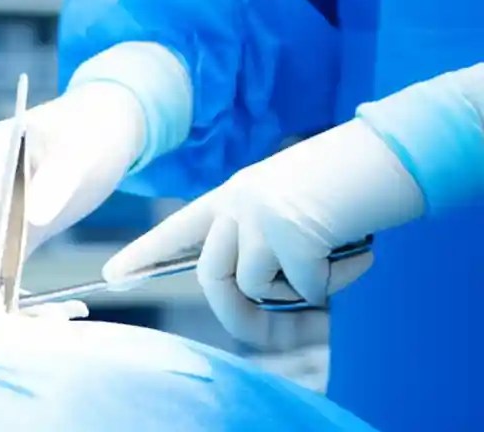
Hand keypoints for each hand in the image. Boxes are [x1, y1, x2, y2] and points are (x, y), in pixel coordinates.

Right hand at [0, 81, 147, 308]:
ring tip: (56, 318)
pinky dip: (26, 289)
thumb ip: (58, 181)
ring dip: (13, 294)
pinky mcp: (14, 226)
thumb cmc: (94, 131)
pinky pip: (9, 263)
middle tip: (31, 320)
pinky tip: (58, 310)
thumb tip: (34, 220)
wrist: (105, 124)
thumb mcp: (84, 152)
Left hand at [103, 120, 424, 349]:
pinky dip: (331, 282)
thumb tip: (250, 297)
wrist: (382, 157)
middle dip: (236, 314)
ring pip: (256, 285)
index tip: (111, 276)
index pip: (177, 230)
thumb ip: (257, 242)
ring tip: (329, 259)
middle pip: (211, 275)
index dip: (143, 255)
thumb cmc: (340, 188)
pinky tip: (349, 252)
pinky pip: (302, 288)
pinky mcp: (290, 231)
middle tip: (262, 334)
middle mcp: (237, 204)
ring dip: (296, 290)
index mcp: (232, 197)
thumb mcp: (285, 208)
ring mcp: (260, 216)